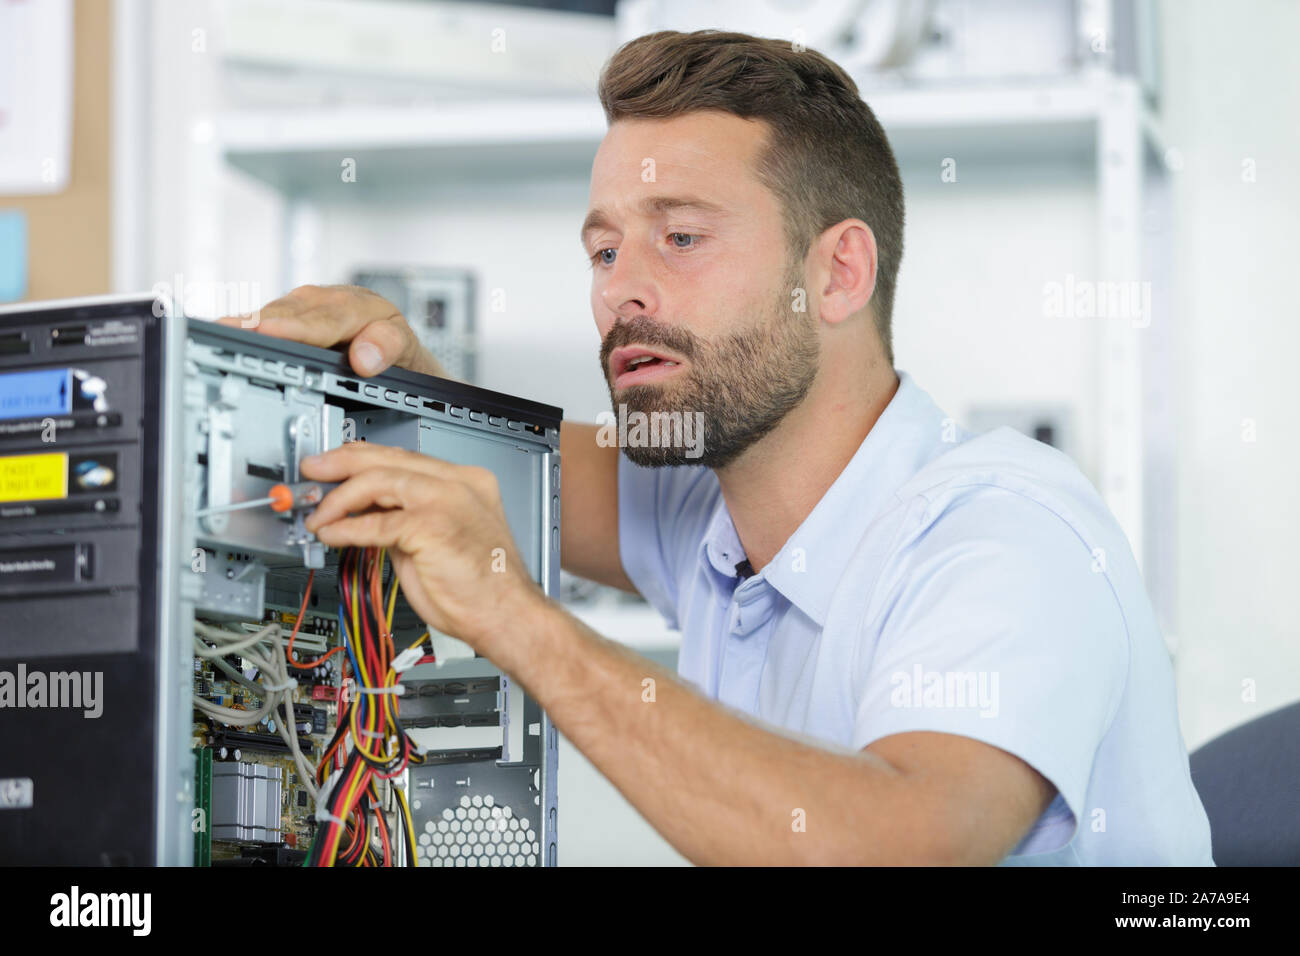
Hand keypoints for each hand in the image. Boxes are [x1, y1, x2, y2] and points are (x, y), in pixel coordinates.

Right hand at [215, 284, 445, 377]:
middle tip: (225, 329)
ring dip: (246, 322)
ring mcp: (306, 307)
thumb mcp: (406, 349)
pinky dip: (245, 326)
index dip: (294, 326)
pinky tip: (221, 331)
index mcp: (359, 306)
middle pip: (289, 312)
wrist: (396, 347)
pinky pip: (266, 319)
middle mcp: (327, 301)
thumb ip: (389, 348)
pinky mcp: (290, 316)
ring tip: (215, 329)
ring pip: (273, 313)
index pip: (323, 319)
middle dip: (258, 320)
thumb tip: (364, 357)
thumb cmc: (397, 347)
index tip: (269, 330)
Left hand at [299, 442, 543, 656]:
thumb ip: (407, 520)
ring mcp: (446, 500)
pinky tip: (333, 536)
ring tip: (319, 516)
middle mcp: (459, 483)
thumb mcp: (438, 541)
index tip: (336, 464)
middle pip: (387, 459)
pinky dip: (347, 529)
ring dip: (339, 499)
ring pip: (377, 481)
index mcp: (467, 482)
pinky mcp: (432, 525)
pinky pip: (376, 523)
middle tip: (313, 471)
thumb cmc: (483, 588)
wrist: (508, 615)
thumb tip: (369, 514)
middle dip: (341, 463)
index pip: (404, 457)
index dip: (362, 458)